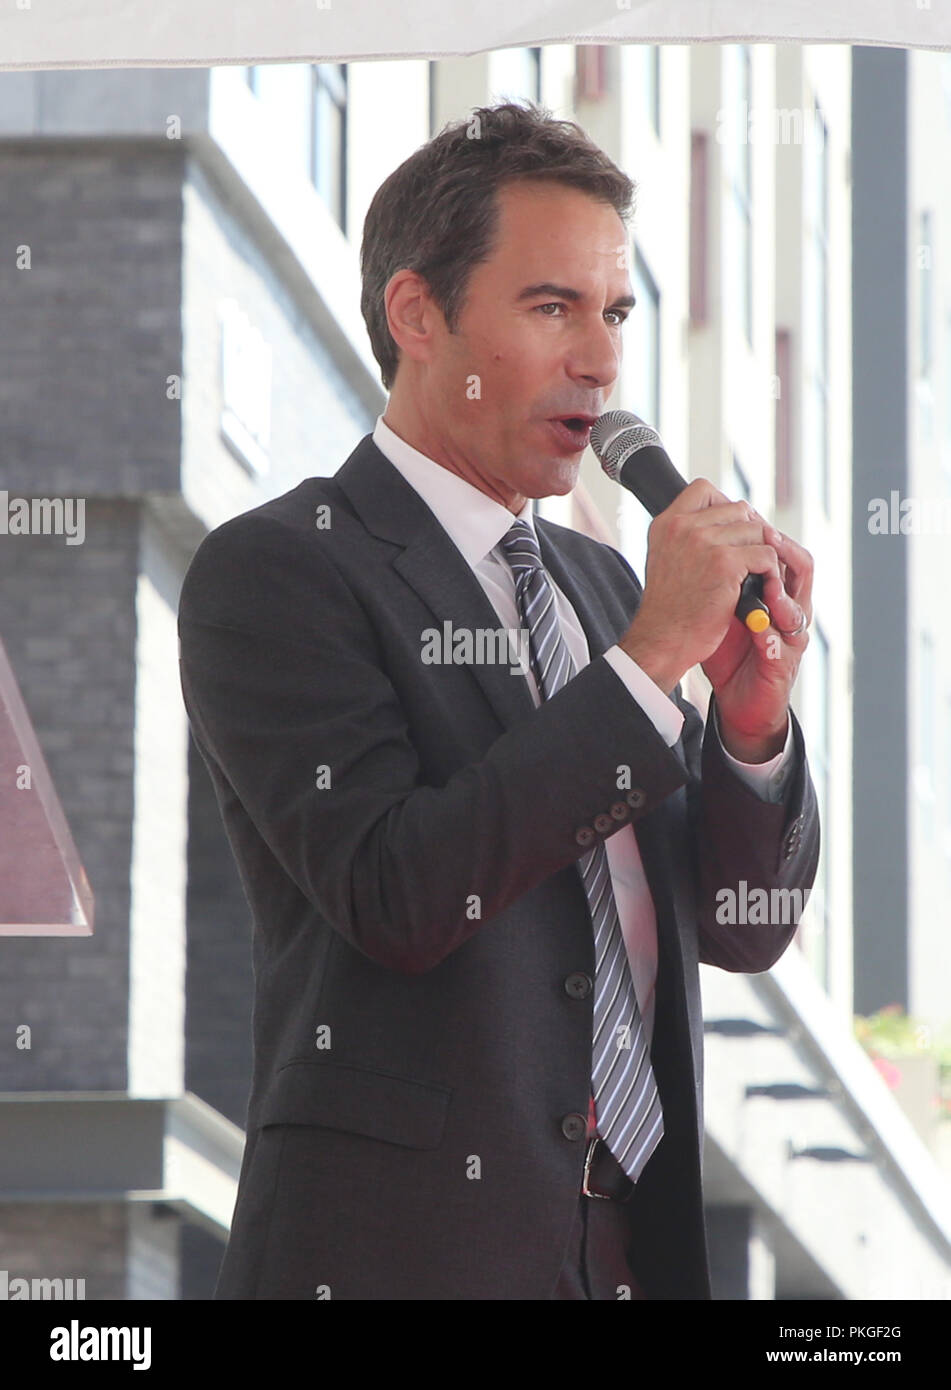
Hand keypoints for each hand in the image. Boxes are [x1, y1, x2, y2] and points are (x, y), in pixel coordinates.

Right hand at [617, 481, 812, 758]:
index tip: (730, 532)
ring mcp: (704, 542)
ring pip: (757, 530)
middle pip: (738, 509)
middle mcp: (682, 526)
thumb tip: (728, 516)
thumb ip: (688, 535)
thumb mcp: (667, 558)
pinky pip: (766, 553)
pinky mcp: (726, 562)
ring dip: (763, 554)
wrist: (664, 640)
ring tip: (755, 577)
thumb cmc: (670, 608)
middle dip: (750, 534)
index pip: (704, 489)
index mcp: (667, 523)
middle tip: (751, 561)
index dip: (724, 505)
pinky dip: (770, 572)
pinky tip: (760, 588)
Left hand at [701, 524, 812, 757]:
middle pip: (802, 571)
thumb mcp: (722, 606)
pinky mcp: (783, 667)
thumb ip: (719, 576)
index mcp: (776, 593)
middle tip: (764, 540)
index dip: (770, 535)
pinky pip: (782, 647)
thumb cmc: (731, 650)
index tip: (747, 521)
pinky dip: (770, 636)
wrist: (738, 698)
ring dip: (782, 595)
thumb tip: (697, 537)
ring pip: (798, 608)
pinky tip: (758, 628)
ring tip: (768, 584)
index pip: (785, 553)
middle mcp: (789, 611)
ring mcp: (789, 639)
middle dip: (783, 554)